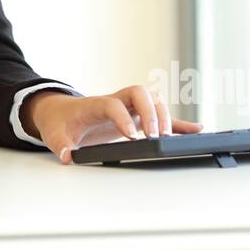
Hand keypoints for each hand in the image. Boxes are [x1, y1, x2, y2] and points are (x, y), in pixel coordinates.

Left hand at [29, 86, 202, 163]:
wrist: (62, 111)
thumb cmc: (61, 121)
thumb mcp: (54, 134)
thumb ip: (60, 145)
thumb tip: (67, 156)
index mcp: (95, 103)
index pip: (112, 104)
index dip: (122, 118)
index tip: (131, 137)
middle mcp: (116, 100)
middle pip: (139, 93)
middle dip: (149, 112)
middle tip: (154, 136)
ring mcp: (129, 107)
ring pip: (153, 100)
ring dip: (163, 116)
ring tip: (167, 138)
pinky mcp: (137, 117)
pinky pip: (161, 116)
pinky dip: (178, 123)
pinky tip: (196, 130)